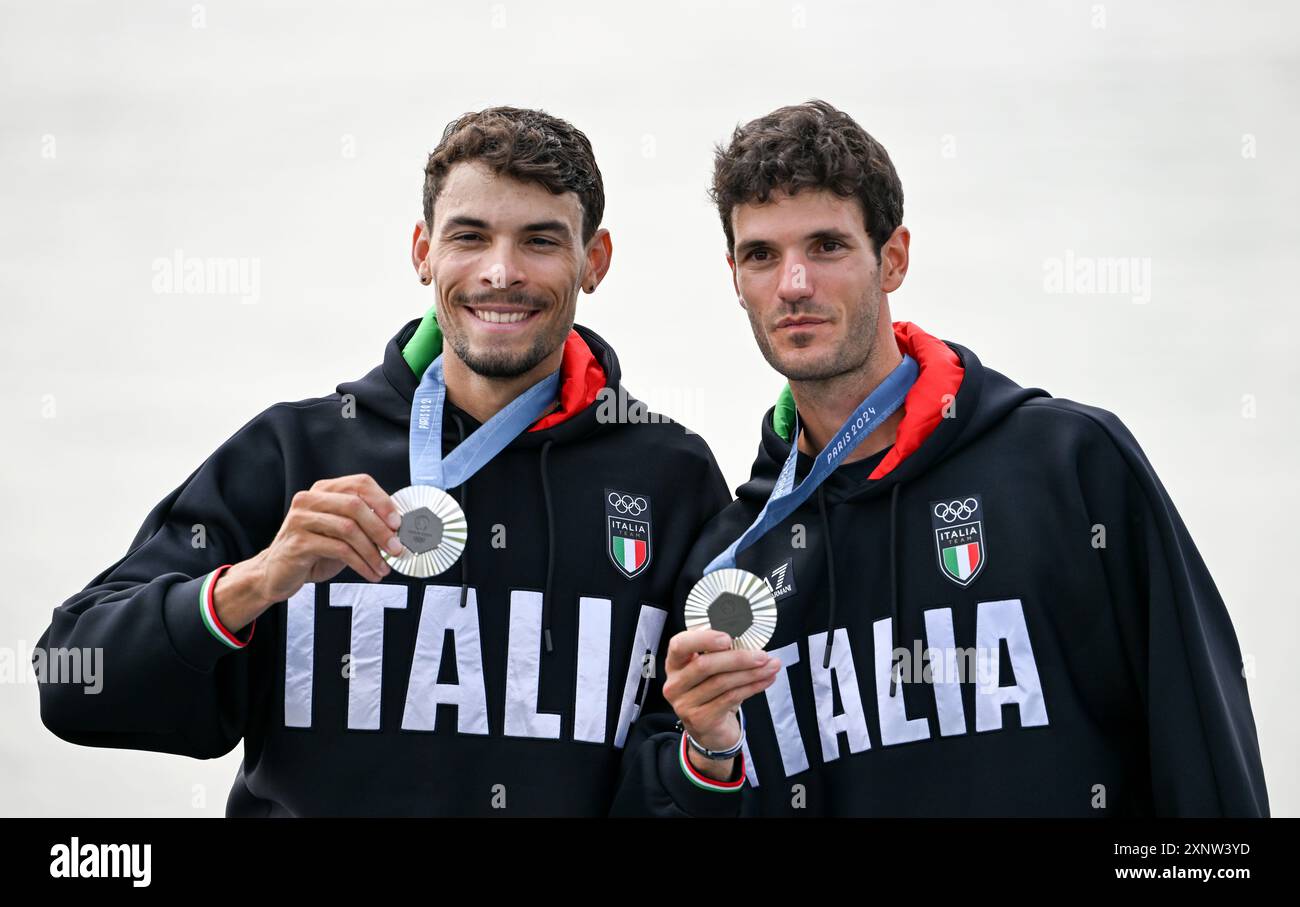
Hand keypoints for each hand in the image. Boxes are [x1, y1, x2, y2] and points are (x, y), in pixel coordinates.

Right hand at [214, 475, 403, 631]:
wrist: (276, 573)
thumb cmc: (314, 551)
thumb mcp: (341, 532)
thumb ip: (363, 524)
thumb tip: (398, 529)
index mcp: (324, 490)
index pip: (360, 483)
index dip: (383, 501)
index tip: (398, 523)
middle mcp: (310, 499)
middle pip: (356, 506)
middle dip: (381, 529)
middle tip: (397, 549)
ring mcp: (301, 519)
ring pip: (348, 529)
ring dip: (373, 551)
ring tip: (384, 567)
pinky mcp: (298, 542)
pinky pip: (339, 550)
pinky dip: (360, 563)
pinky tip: (370, 573)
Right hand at [662, 628, 780, 779]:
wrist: (710, 731)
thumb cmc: (711, 694)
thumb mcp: (710, 672)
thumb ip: (721, 656)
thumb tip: (750, 644)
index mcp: (675, 664)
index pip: (679, 645)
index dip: (702, 639)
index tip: (728, 639)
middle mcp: (675, 684)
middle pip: (704, 665)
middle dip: (738, 658)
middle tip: (762, 655)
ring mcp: (685, 704)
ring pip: (721, 683)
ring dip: (751, 673)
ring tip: (770, 667)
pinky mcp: (700, 719)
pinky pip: (730, 698)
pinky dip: (752, 687)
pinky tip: (765, 681)